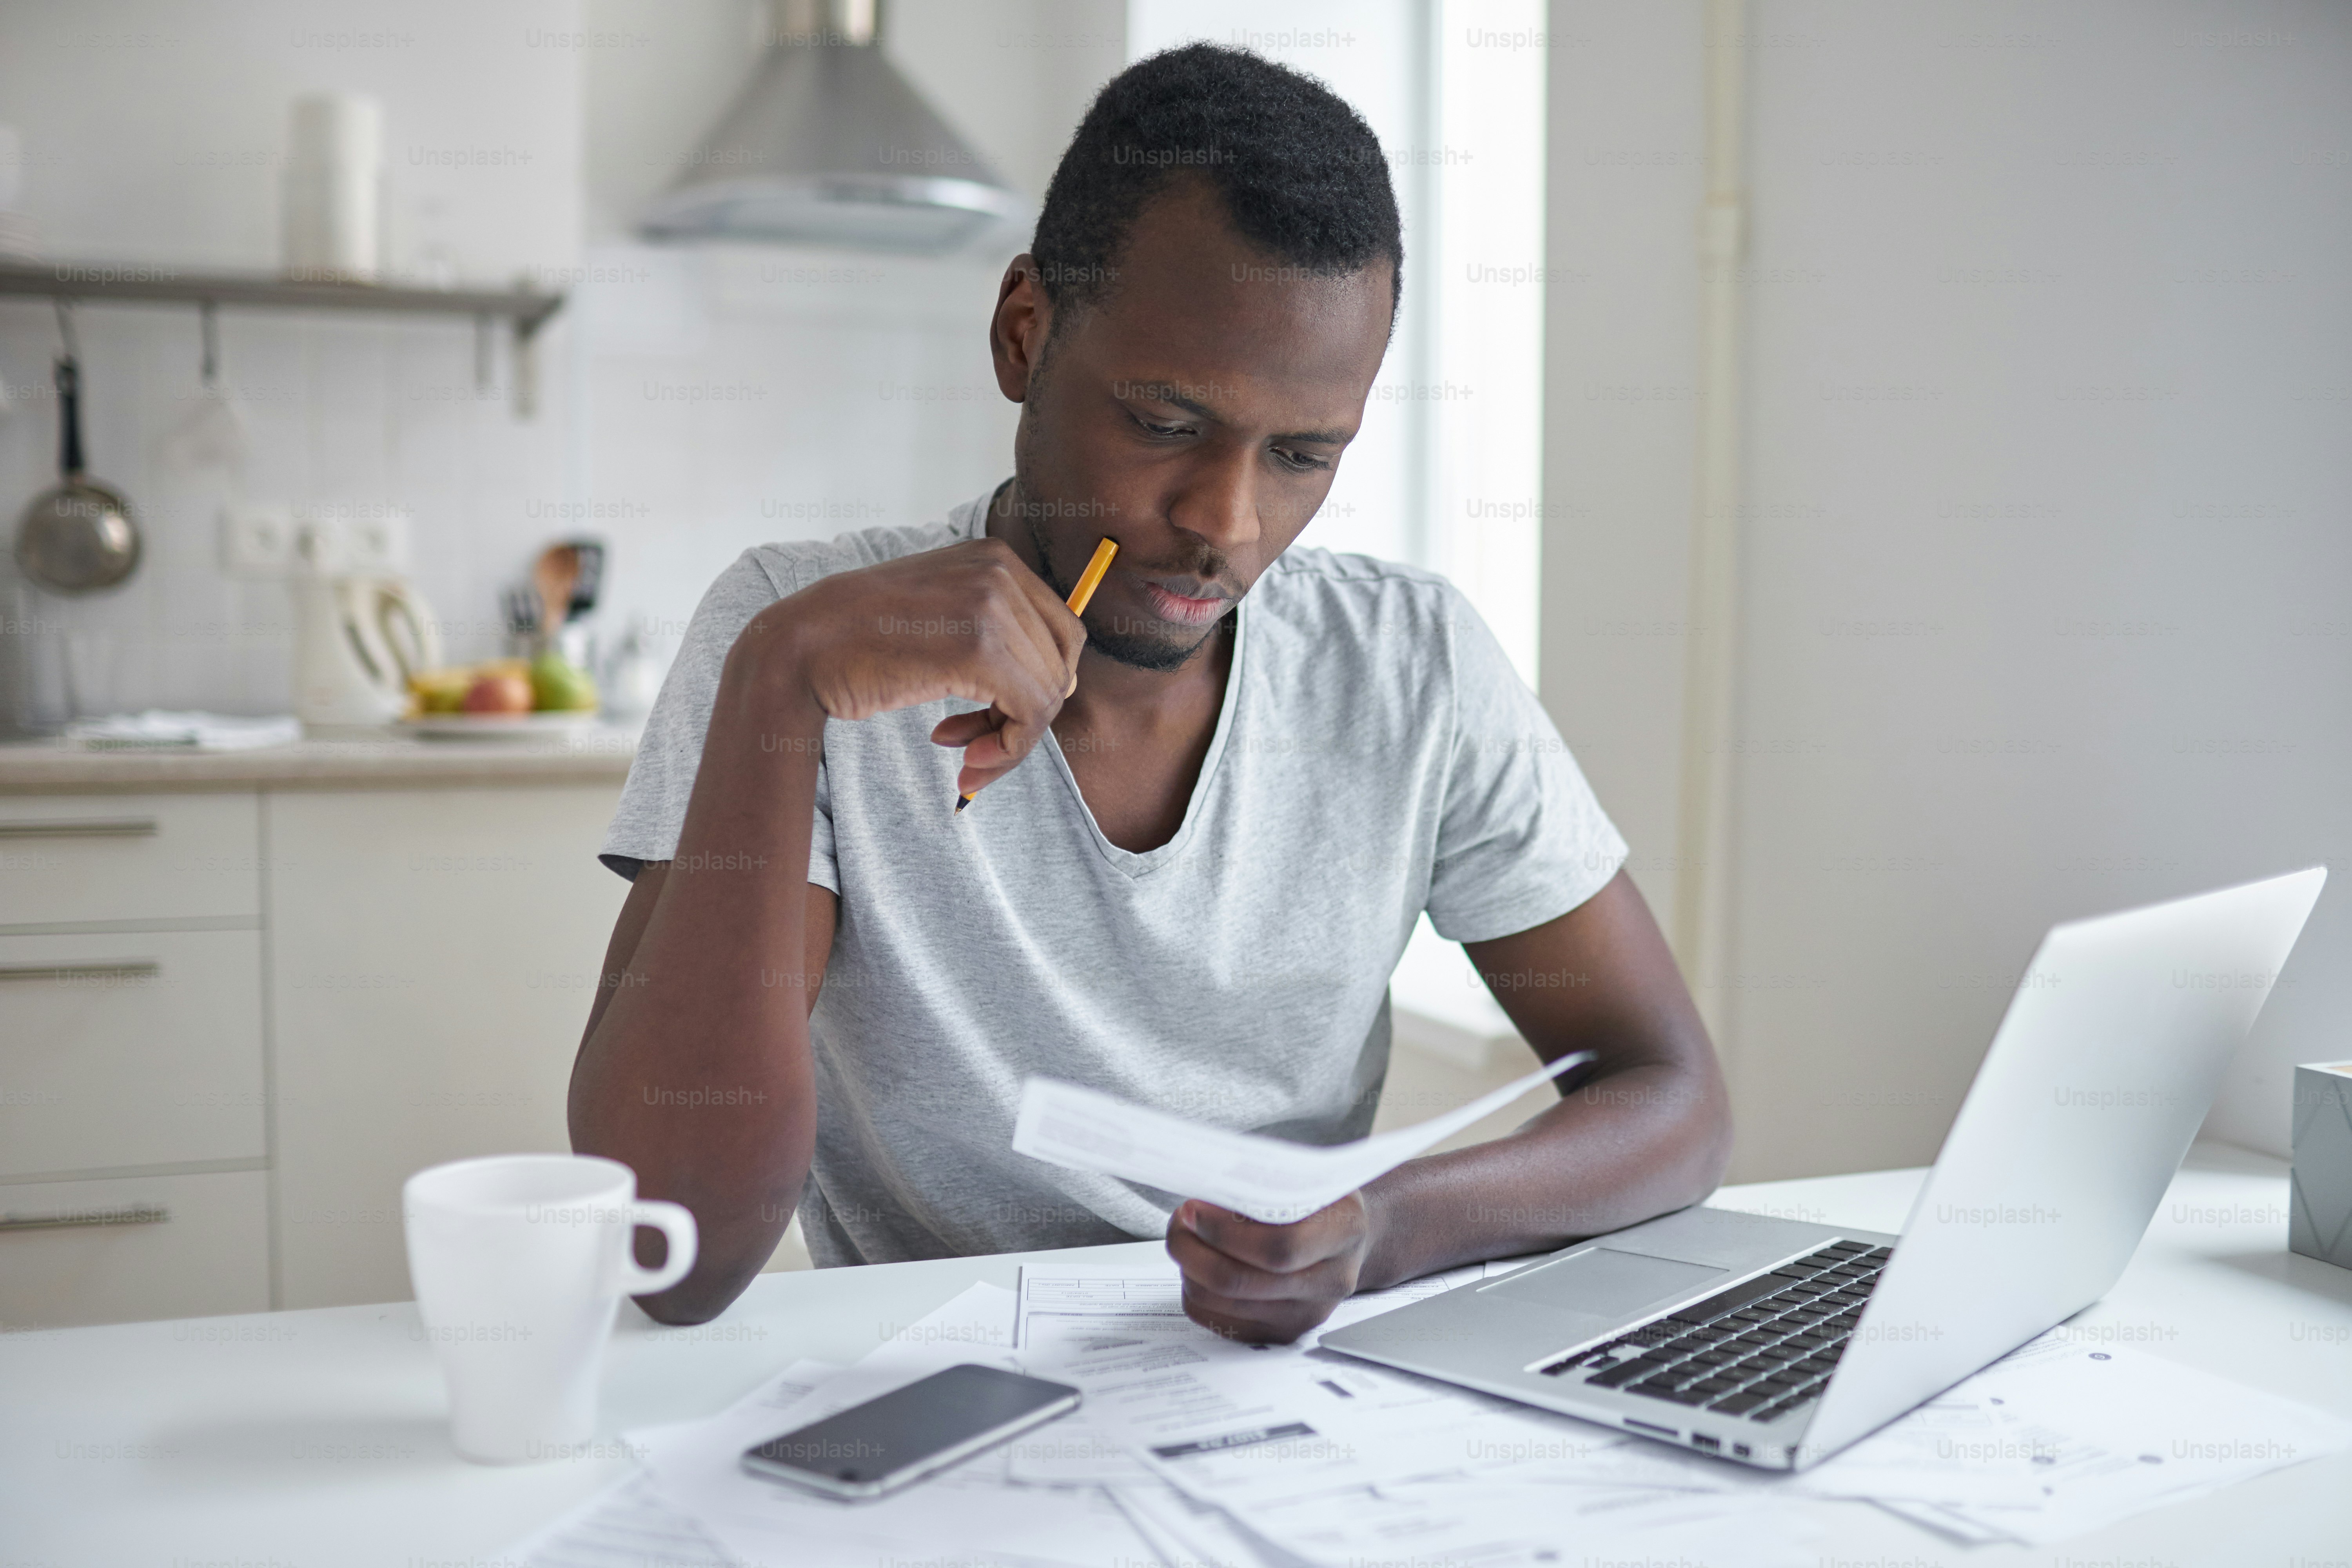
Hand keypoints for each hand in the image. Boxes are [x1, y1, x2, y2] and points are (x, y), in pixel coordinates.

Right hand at [734, 538, 1085, 797]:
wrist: (800, 648)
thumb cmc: (862, 642)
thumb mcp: (940, 616)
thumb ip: (995, 633)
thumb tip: (1061, 685)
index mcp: (995, 557)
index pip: (1061, 631)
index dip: (1041, 685)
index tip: (996, 718)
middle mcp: (1001, 571)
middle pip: (1060, 663)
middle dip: (1027, 715)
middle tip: (977, 745)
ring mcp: (992, 606)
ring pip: (1048, 694)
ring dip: (1011, 741)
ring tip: (965, 755)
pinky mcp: (981, 649)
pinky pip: (1030, 714)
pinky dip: (1007, 750)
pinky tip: (962, 758)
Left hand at [1165, 1194, 1373, 1344]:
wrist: (1345, 1238)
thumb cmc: (1316, 1201)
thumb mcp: (1301, 1176)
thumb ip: (1260, 1186)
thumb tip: (1204, 1198)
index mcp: (1343, 1231)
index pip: (1279, 1247)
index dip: (1225, 1232)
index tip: (1194, 1211)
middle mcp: (1330, 1280)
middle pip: (1242, 1282)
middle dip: (1194, 1251)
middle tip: (1178, 1224)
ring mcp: (1307, 1314)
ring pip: (1223, 1305)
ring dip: (1190, 1270)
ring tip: (1186, 1240)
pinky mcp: (1282, 1334)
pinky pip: (1219, 1323)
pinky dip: (1197, 1293)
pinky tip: (1201, 1266)